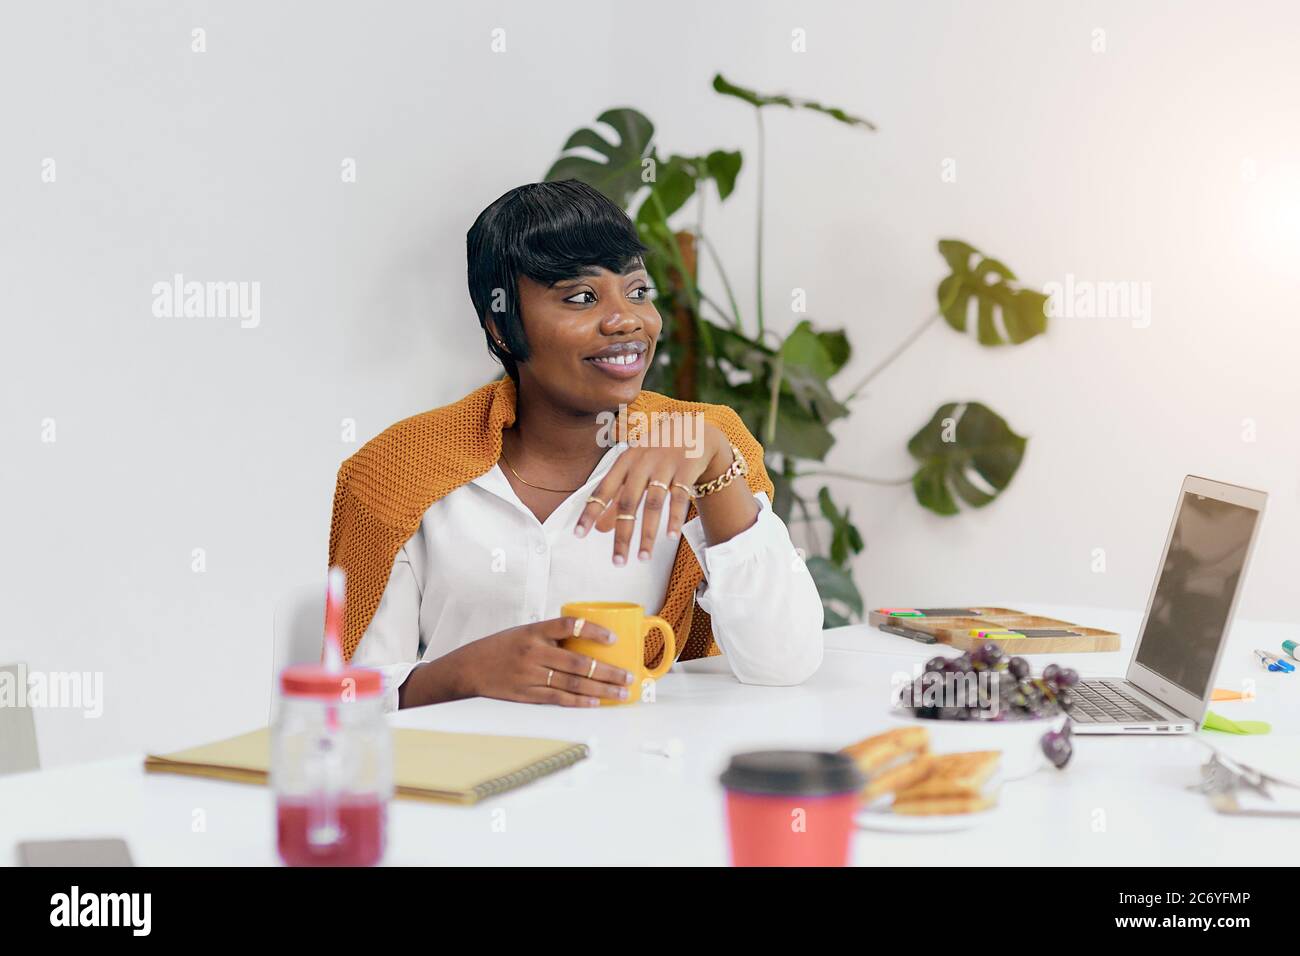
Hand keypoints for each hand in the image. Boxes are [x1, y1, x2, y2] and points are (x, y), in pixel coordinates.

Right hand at [454, 616, 635, 706]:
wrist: (469, 668)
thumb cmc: (500, 648)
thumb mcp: (523, 632)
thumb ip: (550, 637)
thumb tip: (586, 642)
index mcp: (533, 631)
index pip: (567, 625)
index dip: (592, 630)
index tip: (612, 638)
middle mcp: (533, 652)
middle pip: (578, 663)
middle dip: (607, 671)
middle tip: (628, 676)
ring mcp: (530, 675)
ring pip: (572, 684)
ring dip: (600, 689)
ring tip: (620, 693)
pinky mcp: (526, 694)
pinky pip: (558, 699)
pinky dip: (579, 701)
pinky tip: (595, 702)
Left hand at [574, 423, 730, 564]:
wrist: (695, 429)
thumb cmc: (658, 454)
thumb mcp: (635, 469)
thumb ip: (618, 496)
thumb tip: (599, 528)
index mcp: (625, 462)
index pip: (603, 490)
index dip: (590, 512)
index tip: (579, 534)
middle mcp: (642, 462)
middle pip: (628, 502)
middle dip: (622, 534)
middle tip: (618, 561)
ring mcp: (665, 464)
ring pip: (653, 503)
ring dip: (648, 533)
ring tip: (643, 557)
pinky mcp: (687, 468)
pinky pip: (679, 497)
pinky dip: (674, 518)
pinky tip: (670, 537)